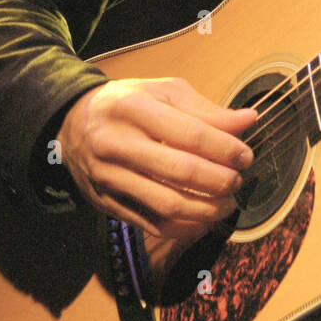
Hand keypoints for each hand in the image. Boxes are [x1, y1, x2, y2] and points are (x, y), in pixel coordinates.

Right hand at [57, 76, 256, 241]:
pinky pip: (151, 224)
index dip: (225, 149)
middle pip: (181, 172)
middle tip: (237, 181)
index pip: (190, 134)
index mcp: (133, 108)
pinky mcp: (106, 203)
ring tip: (227, 204)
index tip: (246, 157)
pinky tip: (203, 220)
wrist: (73, 124)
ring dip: (206, 210)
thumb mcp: (163, 92)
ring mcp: (108, 177)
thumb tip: (248, 120)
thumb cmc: (127, 104)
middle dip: (220, 181)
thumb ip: (206, 110)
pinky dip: (184, 227)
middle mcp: (116, 144)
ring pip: (167, 204)